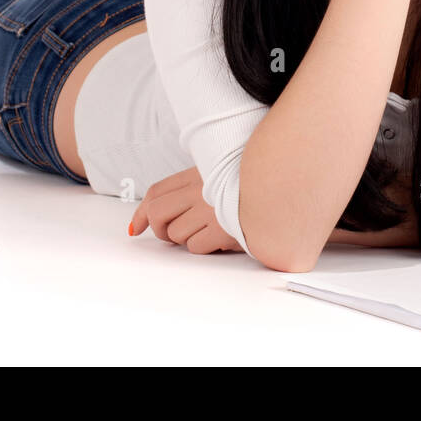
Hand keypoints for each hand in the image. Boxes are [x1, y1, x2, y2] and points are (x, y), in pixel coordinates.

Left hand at [129, 166, 243, 253]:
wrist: (284, 181)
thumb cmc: (252, 181)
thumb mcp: (220, 174)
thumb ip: (192, 187)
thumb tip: (156, 213)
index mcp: (197, 173)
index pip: (156, 192)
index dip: (141, 213)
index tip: (137, 227)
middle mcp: (200, 189)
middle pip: (158, 213)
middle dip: (160, 229)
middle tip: (173, 234)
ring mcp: (211, 208)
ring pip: (177, 235)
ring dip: (189, 238)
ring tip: (209, 230)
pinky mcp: (224, 226)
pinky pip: (198, 246)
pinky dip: (206, 246)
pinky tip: (222, 236)